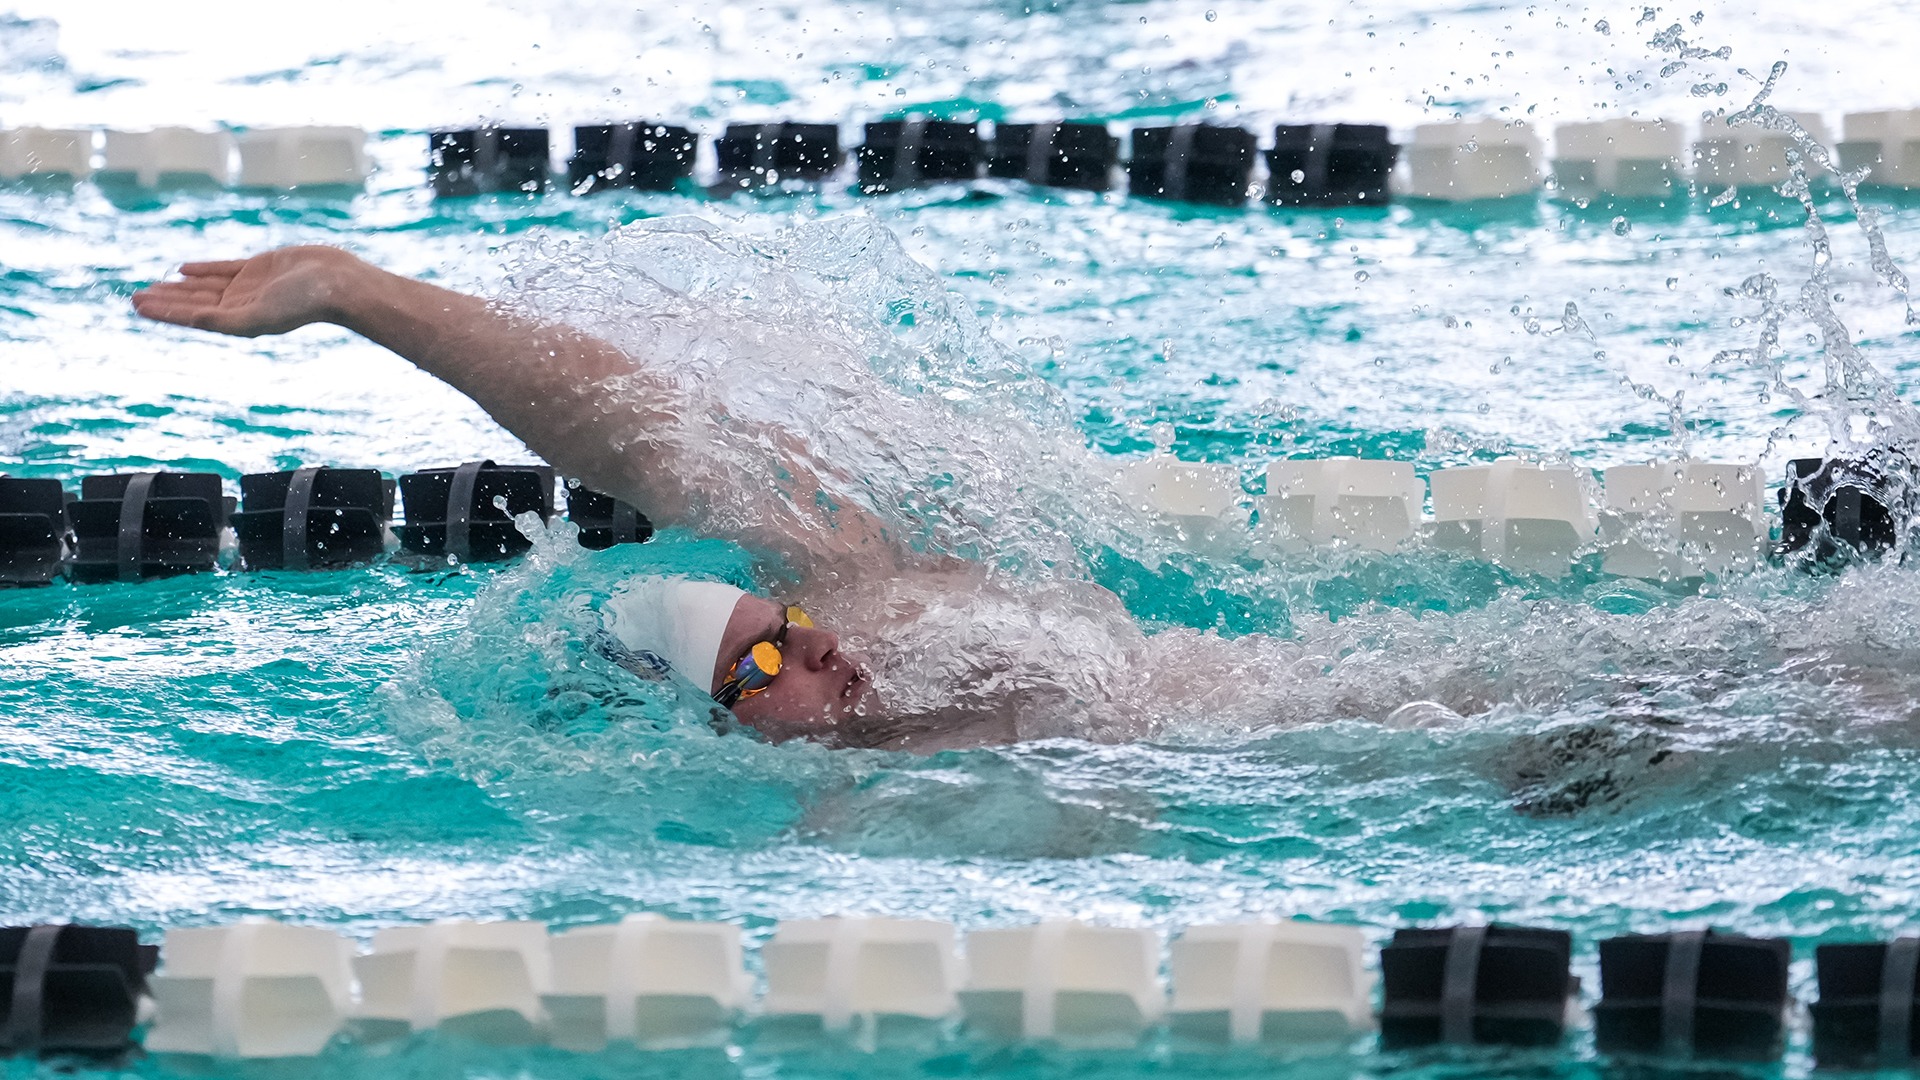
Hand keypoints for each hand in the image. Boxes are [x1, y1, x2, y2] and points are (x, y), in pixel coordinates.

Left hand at [132, 245, 363, 337]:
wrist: (336, 283)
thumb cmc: (302, 303)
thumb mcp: (260, 314)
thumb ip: (225, 319)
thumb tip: (193, 321)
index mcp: (237, 321)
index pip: (191, 316)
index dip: (163, 311)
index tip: (137, 306)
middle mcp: (239, 306)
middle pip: (192, 302)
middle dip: (164, 299)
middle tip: (134, 296)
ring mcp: (248, 287)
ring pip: (203, 287)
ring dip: (178, 287)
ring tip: (152, 286)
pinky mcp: (258, 268)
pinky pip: (222, 269)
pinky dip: (202, 270)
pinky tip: (183, 270)